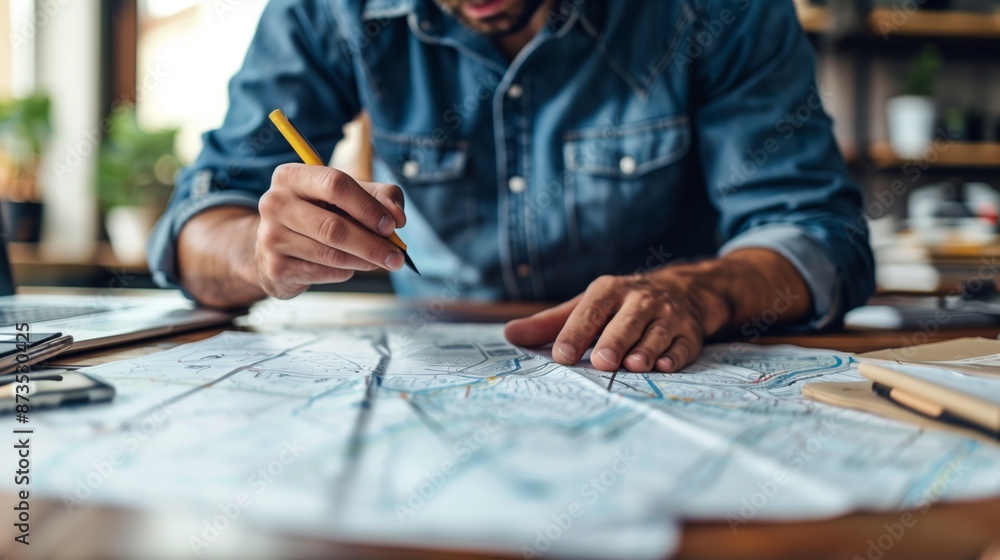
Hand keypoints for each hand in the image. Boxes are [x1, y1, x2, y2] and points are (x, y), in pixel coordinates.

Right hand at [255, 164, 406, 298]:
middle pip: (334, 227)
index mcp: (291, 176)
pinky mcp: (276, 267)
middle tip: (397, 256)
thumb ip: (380, 197)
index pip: (335, 184)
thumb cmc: (320, 215)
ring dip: (365, 260)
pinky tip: (350, 265)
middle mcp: (275, 203)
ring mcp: (272, 237)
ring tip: (381, 261)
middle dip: (373, 244)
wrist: (278, 248)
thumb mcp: (350, 197)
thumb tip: (397, 217)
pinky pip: (324, 272)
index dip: (368, 206)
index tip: (391, 225)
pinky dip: (346, 271)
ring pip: (332, 254)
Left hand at [505, 267, 732, 372]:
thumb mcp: (586, 307)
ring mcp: (667, 316)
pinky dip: (674, 356)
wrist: (682, 292)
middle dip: (614, 341)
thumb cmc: (620, 306)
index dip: (575, 334)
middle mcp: (639, 300)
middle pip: (625, 322)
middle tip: (602, 361)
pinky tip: (666, 366)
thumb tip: (509, 335)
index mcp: (608, 291)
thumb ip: (549, 323)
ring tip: (634, 366)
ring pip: (656, 334)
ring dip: (646, 350)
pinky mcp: (688, 334)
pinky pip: (682, 346)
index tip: (562, 355)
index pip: (589, 313)